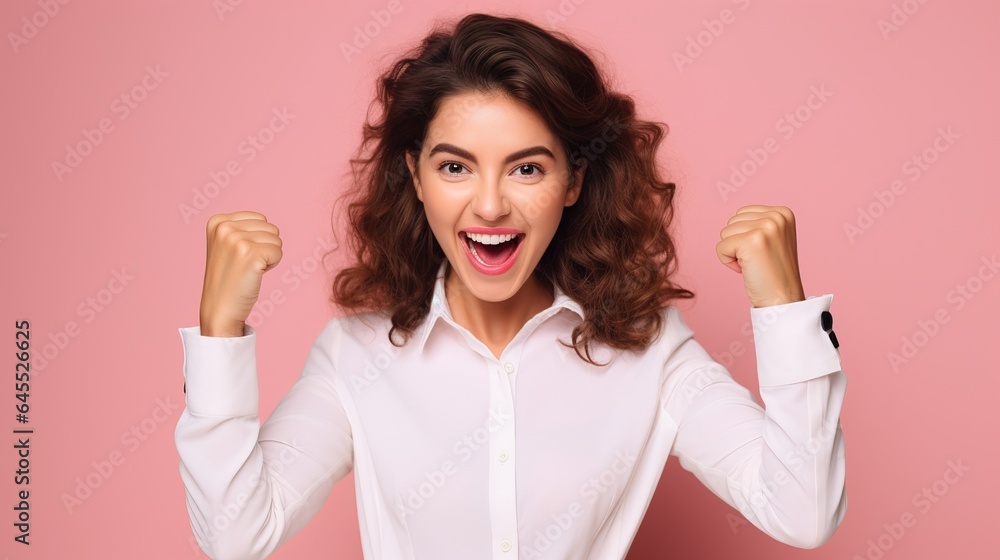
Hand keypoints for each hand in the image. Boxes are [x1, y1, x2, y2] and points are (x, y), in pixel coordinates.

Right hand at [199, 211, 282, 336]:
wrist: (220, 308)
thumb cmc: (228, 278)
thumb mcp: (226, 244)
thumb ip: (240, 227)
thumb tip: (265, 220)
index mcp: (217, 221)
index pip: (260, 218)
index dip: (257, 239)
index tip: (240, 255)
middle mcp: (224, 227)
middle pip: (270, 227)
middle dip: (264, 247)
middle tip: (245, 264)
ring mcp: (236, 240)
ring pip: (277, 239)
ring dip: (268, 256)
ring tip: (249, 269)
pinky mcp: (250, 254)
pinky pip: (279, 252)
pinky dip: (272, 265)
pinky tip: (254, 274)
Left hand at [716, 205, 804, 307]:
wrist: (783, 298)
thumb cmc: (773, 272)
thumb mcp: (773, 238)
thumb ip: (758, 223)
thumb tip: (735, 218)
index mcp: (783, 212)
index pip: (742, 213)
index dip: (744, 236)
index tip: (762, 251)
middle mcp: (776, 216)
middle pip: (732, 222)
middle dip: (738, 243)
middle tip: (757, 260)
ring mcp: (766, 227)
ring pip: (725, 233)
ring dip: (733, 252)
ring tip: (753, 264)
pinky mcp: (752, 241)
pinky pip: (721, 247)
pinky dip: (727, 261)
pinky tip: (745, 269)